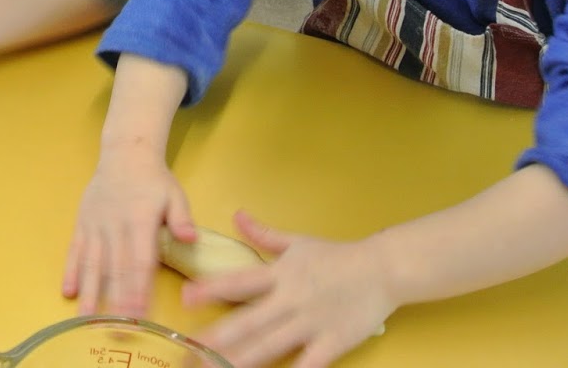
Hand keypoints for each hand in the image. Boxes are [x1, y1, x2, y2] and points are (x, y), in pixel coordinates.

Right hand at [62, 148, 195, 315]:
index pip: (139, 261)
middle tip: (116, 325)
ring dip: (89, 291)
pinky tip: (68, 291)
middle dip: (116, 299)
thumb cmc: (153, 179)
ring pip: (91, 263)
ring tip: (87, 317)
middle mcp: (114, 226)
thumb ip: (181, 217)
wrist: (124, 154)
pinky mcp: (82, 224)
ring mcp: (95, 226)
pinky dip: (70, 271)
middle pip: (115, 268)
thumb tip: (191, 238)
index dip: (138, 288)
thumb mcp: (174, 194)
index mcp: (139, 221)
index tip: (139, 312)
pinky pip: (74, 250)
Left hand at [187, 211, 395, 367]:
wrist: (382, 269)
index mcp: (279, 275)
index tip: (185, 297)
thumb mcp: (297, 242)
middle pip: (248, 322)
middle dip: (217, 338)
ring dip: (241, 361)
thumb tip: (237, 215)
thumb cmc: (337, 256)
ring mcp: (310, 323)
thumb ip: (264, 234)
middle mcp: (290, 300)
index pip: (239, 282)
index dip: (211, 290)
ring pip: (270, 346)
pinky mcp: (332, 342)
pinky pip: (308, 363)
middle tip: (189, 351)